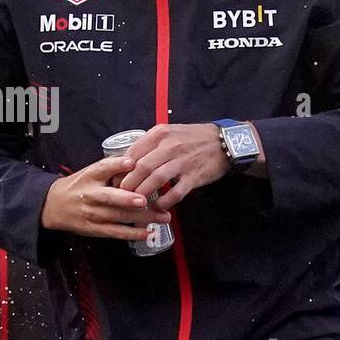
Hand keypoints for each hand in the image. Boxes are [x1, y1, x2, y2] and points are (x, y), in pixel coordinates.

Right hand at [40, 157, 170, 241]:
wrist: (54, 205)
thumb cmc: (79, 185)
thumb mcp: (90, 172)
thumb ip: (112, 167)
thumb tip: (139, 160)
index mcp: (90, 176)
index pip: (102, 168)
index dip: (117, 165)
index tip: (132, 162)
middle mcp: (90, 195)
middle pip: (110, 197)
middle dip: (128, 199)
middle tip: (145, 200)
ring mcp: (93, 214)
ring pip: (118, 216)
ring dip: (142, 217)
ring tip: (163, 216)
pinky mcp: (95, 229)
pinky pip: (116, 232)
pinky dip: (133, 233)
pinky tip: (148, 232)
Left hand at [118, 123, 233, 210]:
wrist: (224, 142)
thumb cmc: (192, 138)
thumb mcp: (168, 133)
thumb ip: (149, 145)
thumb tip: (126, 162)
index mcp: (159, 134)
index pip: (132, 153)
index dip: (120, 169)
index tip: (114, 181)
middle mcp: (169, 146)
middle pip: (141, 167)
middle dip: (128, 184)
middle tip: (121, 195)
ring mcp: (182, 162)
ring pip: (156, 180)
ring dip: (143, 193)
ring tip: (136, 202)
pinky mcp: (194, 176)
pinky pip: (175, 193)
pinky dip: (164, 202)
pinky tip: (158, 206)